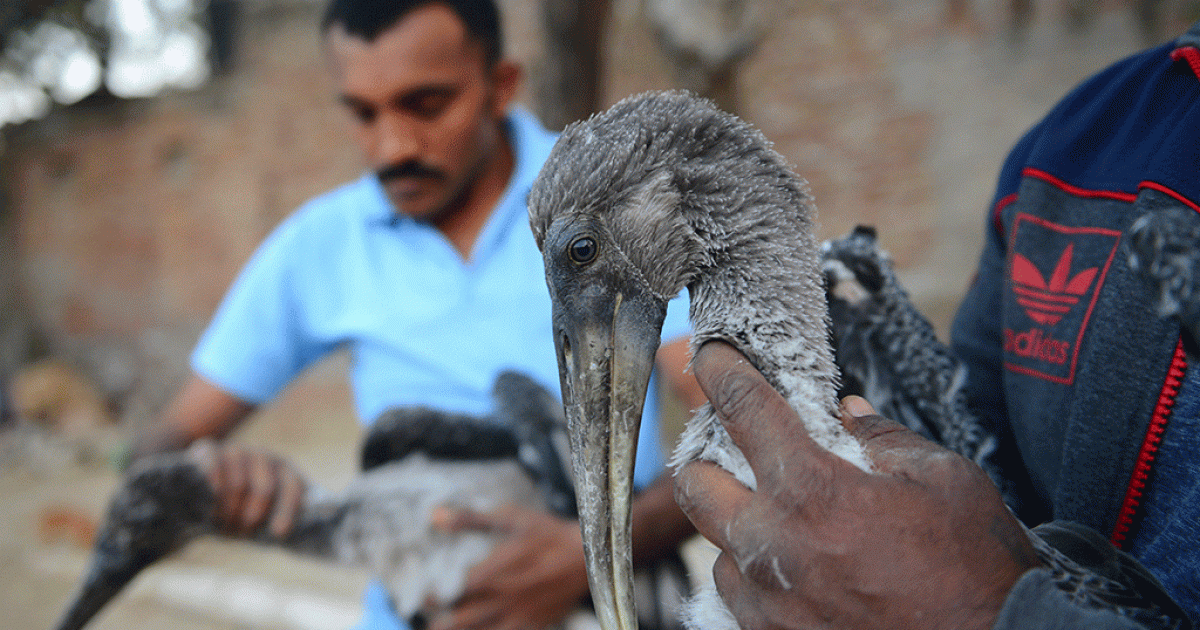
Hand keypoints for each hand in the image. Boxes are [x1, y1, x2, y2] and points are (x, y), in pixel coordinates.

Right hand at [190, 440, 306, 538]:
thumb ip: (275, 523)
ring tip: (223, 523)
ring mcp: (237, 451)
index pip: (292, 488)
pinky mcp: (210, 450)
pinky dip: (213, 494)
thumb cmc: (239, 511)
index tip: (278, 533)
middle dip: (252, 517)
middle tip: (241, 532)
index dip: (286, 511)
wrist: (199, 492)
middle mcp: (263, 457)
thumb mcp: (260, 520)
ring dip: (229, 512)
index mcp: (284, 471)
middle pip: (264, 489)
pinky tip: (208, 506)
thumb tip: (280, 533)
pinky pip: (213, 472)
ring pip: (237, 486)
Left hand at [426, 505, 589, 629]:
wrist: (588, 557)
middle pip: (460, 619)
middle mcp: (503, 598)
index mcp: (494, 572)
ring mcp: (518, 616)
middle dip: (439, 622)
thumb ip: (470, 519)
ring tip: (443, 628)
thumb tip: (435, 516)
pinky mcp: (532, 626)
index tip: (423, 594)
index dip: (432, 597)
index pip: (452, 592)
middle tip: (428, 618)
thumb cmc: (547, 534)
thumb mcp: (510, 518)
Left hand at [674, 341, 1041, 629]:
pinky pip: (740, 598)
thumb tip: (848, 415)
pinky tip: (800, 575)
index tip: (712, 356)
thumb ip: (885, 440)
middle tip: (739, 455)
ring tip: (789, 528)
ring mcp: (766, 602)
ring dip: (742, 529)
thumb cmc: (975, 572)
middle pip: (695, 484)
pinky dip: (760, 578)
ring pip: (718, 547)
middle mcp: (772, 545)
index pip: (743, 409)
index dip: (722, 371)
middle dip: (709, 459)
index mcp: (812, 490)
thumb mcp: (946, 480)